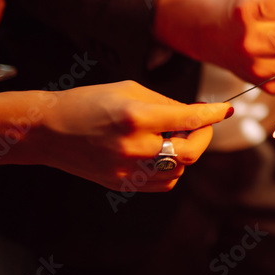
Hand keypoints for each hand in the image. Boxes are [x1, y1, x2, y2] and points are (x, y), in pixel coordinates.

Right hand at [21, 81, 231, 190]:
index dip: (212, 114)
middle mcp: (133, 146)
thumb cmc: (89, 102)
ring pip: (179, 170)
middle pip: (190, 152)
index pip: (188, 118)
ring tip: (173, 136)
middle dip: (203, 136)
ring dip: (186, 153)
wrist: (48, 130)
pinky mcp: (121, 184)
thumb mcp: (130, 90)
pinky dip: (172, 168)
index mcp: (136, 117)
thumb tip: (196, 113)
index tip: (226, 110)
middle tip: (200, 124)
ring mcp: (126, 170)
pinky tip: (162, 152)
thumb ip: (166, 104)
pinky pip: (162, 182)